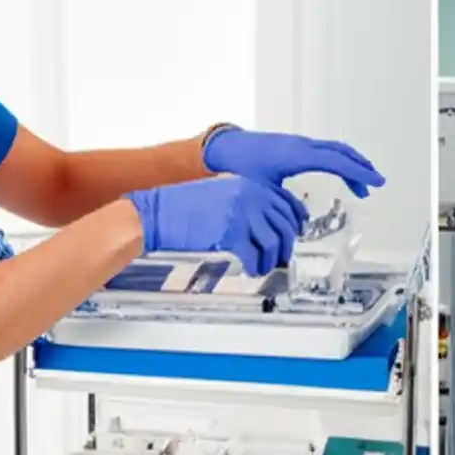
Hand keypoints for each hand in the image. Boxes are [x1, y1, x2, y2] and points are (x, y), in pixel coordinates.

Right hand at [124, 176, 306, 275]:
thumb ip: (245, 200)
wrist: (158, 213)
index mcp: (249, 184)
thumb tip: (266, 221)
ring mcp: (242, 215)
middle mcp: (250, 197)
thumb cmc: (182, 205)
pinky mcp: (230, 234)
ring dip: (272, 259)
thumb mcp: (221, 191)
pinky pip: (255, 256)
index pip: (287, 203)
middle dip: (286, 245)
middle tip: (281, 256)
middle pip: (285, 225)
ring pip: (274, 243)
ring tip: (264, 266)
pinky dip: (256, 267)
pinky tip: (251, 270)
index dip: (295, 221)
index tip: (296, 232)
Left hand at [202, 129, 385, 198]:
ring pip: (335, 149)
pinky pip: (325, 150)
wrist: (223, 147)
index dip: (359, 172)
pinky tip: (340, 174)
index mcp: (297, 155)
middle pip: (341, 152)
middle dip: (361, 167)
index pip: (337, 161)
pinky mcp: (296, 146)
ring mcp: (300, 143)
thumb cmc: (239, 166)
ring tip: (363, 184)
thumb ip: (282, 205)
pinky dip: (339, 161)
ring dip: (352, 163)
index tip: (376, 182)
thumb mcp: (261, 189)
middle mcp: (302, 145)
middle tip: (377, 183)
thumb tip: (299, 226)